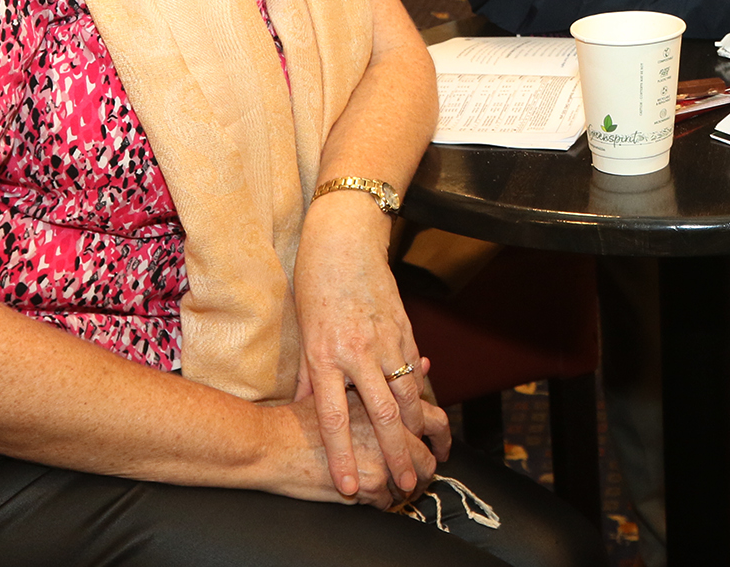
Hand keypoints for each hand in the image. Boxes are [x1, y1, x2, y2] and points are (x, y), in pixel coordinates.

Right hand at [283, 388, 440, 506]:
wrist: (271, 440)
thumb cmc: (305, 412)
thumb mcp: (347, 385)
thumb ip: (388, 373)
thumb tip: (426, 363)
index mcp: (390, 402)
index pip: (433, 419)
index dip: (441, 435)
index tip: (440, 446)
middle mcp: (391, 430)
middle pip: (428, 456)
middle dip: (430, 468)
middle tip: (428, 474)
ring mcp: (381, 457)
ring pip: (413, 480)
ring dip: (411, 488)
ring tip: (405, 490)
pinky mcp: (366, 483)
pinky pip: (386, 500)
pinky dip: (385, 502)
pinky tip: (379, 500)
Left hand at [294, 193, 449, 497]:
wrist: (345, 240)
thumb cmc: (315, 284)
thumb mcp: (304, 331)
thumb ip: (311, 374)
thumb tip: (311, 410)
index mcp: (325, 356)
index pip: (333, 419)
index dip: (342, 457)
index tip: (351, 488)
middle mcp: (357, 352)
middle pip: (379, 416)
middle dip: (393, 455)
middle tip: (405, 486)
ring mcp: (386, 340)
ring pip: (406, 395)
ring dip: (415, 430)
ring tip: (422, 457)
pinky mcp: (405, 329)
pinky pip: (414, 370)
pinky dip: (420, 394)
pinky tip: (425, 414)